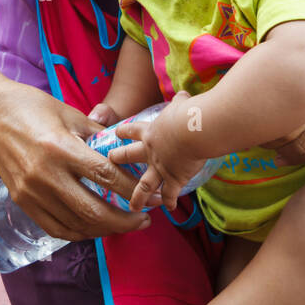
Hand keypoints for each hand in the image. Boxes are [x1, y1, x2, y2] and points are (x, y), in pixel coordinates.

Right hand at [0, 79, 156, 241]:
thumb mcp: (69, 113)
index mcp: (61, 148)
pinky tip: (96, 227)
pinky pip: (56, 228)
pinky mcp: (22, 201)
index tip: (153, 195)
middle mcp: (45, 175)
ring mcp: (31, 192)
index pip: (106, 177)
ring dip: (105, 230)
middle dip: (125, 220)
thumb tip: (124, 149)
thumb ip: (97, 134)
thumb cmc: (30, 106)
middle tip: (145, 219)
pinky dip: (80, 232)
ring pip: (76, 225)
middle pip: (93, 210)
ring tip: (125, 224)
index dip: (133, 190)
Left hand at [108, 91, 204, 211]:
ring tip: (132, 206)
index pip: (132, 131)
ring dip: (138, 196)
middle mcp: (151, 151)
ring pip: (144, 185)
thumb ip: (181, 102)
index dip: (125, 132)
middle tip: (110, 162)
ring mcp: (161, 167)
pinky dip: (169, 201)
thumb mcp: (182, 104)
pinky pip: (169, 194)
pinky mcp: (174, 179)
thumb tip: (185, 96)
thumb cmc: (187, 114)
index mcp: (151, 132)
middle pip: (129, 155)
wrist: (193, 131)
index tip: (117, 133)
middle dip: (118, 159)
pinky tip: (169, 208)